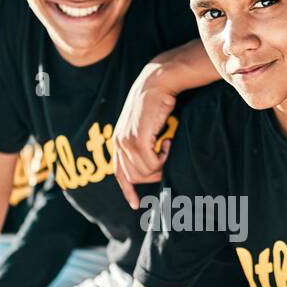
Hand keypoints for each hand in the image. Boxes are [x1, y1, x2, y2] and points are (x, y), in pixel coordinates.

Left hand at [113, 62, 176, 209]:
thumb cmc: (157, 101)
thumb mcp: (146, 125)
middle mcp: (119, 142)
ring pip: (144, 172)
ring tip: (168, 145)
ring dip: (160, 165)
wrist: (157, 82)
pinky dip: (164, 158)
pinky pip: (152, 164)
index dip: (127, 190)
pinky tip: (168, 141)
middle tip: (166, 160)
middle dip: (152, 174)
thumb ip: (143, 142)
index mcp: (118, 140)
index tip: (135, 205)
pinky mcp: (138, 139)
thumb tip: (152, 161)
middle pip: (133, 177)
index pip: (118, 172)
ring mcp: (126, 141)